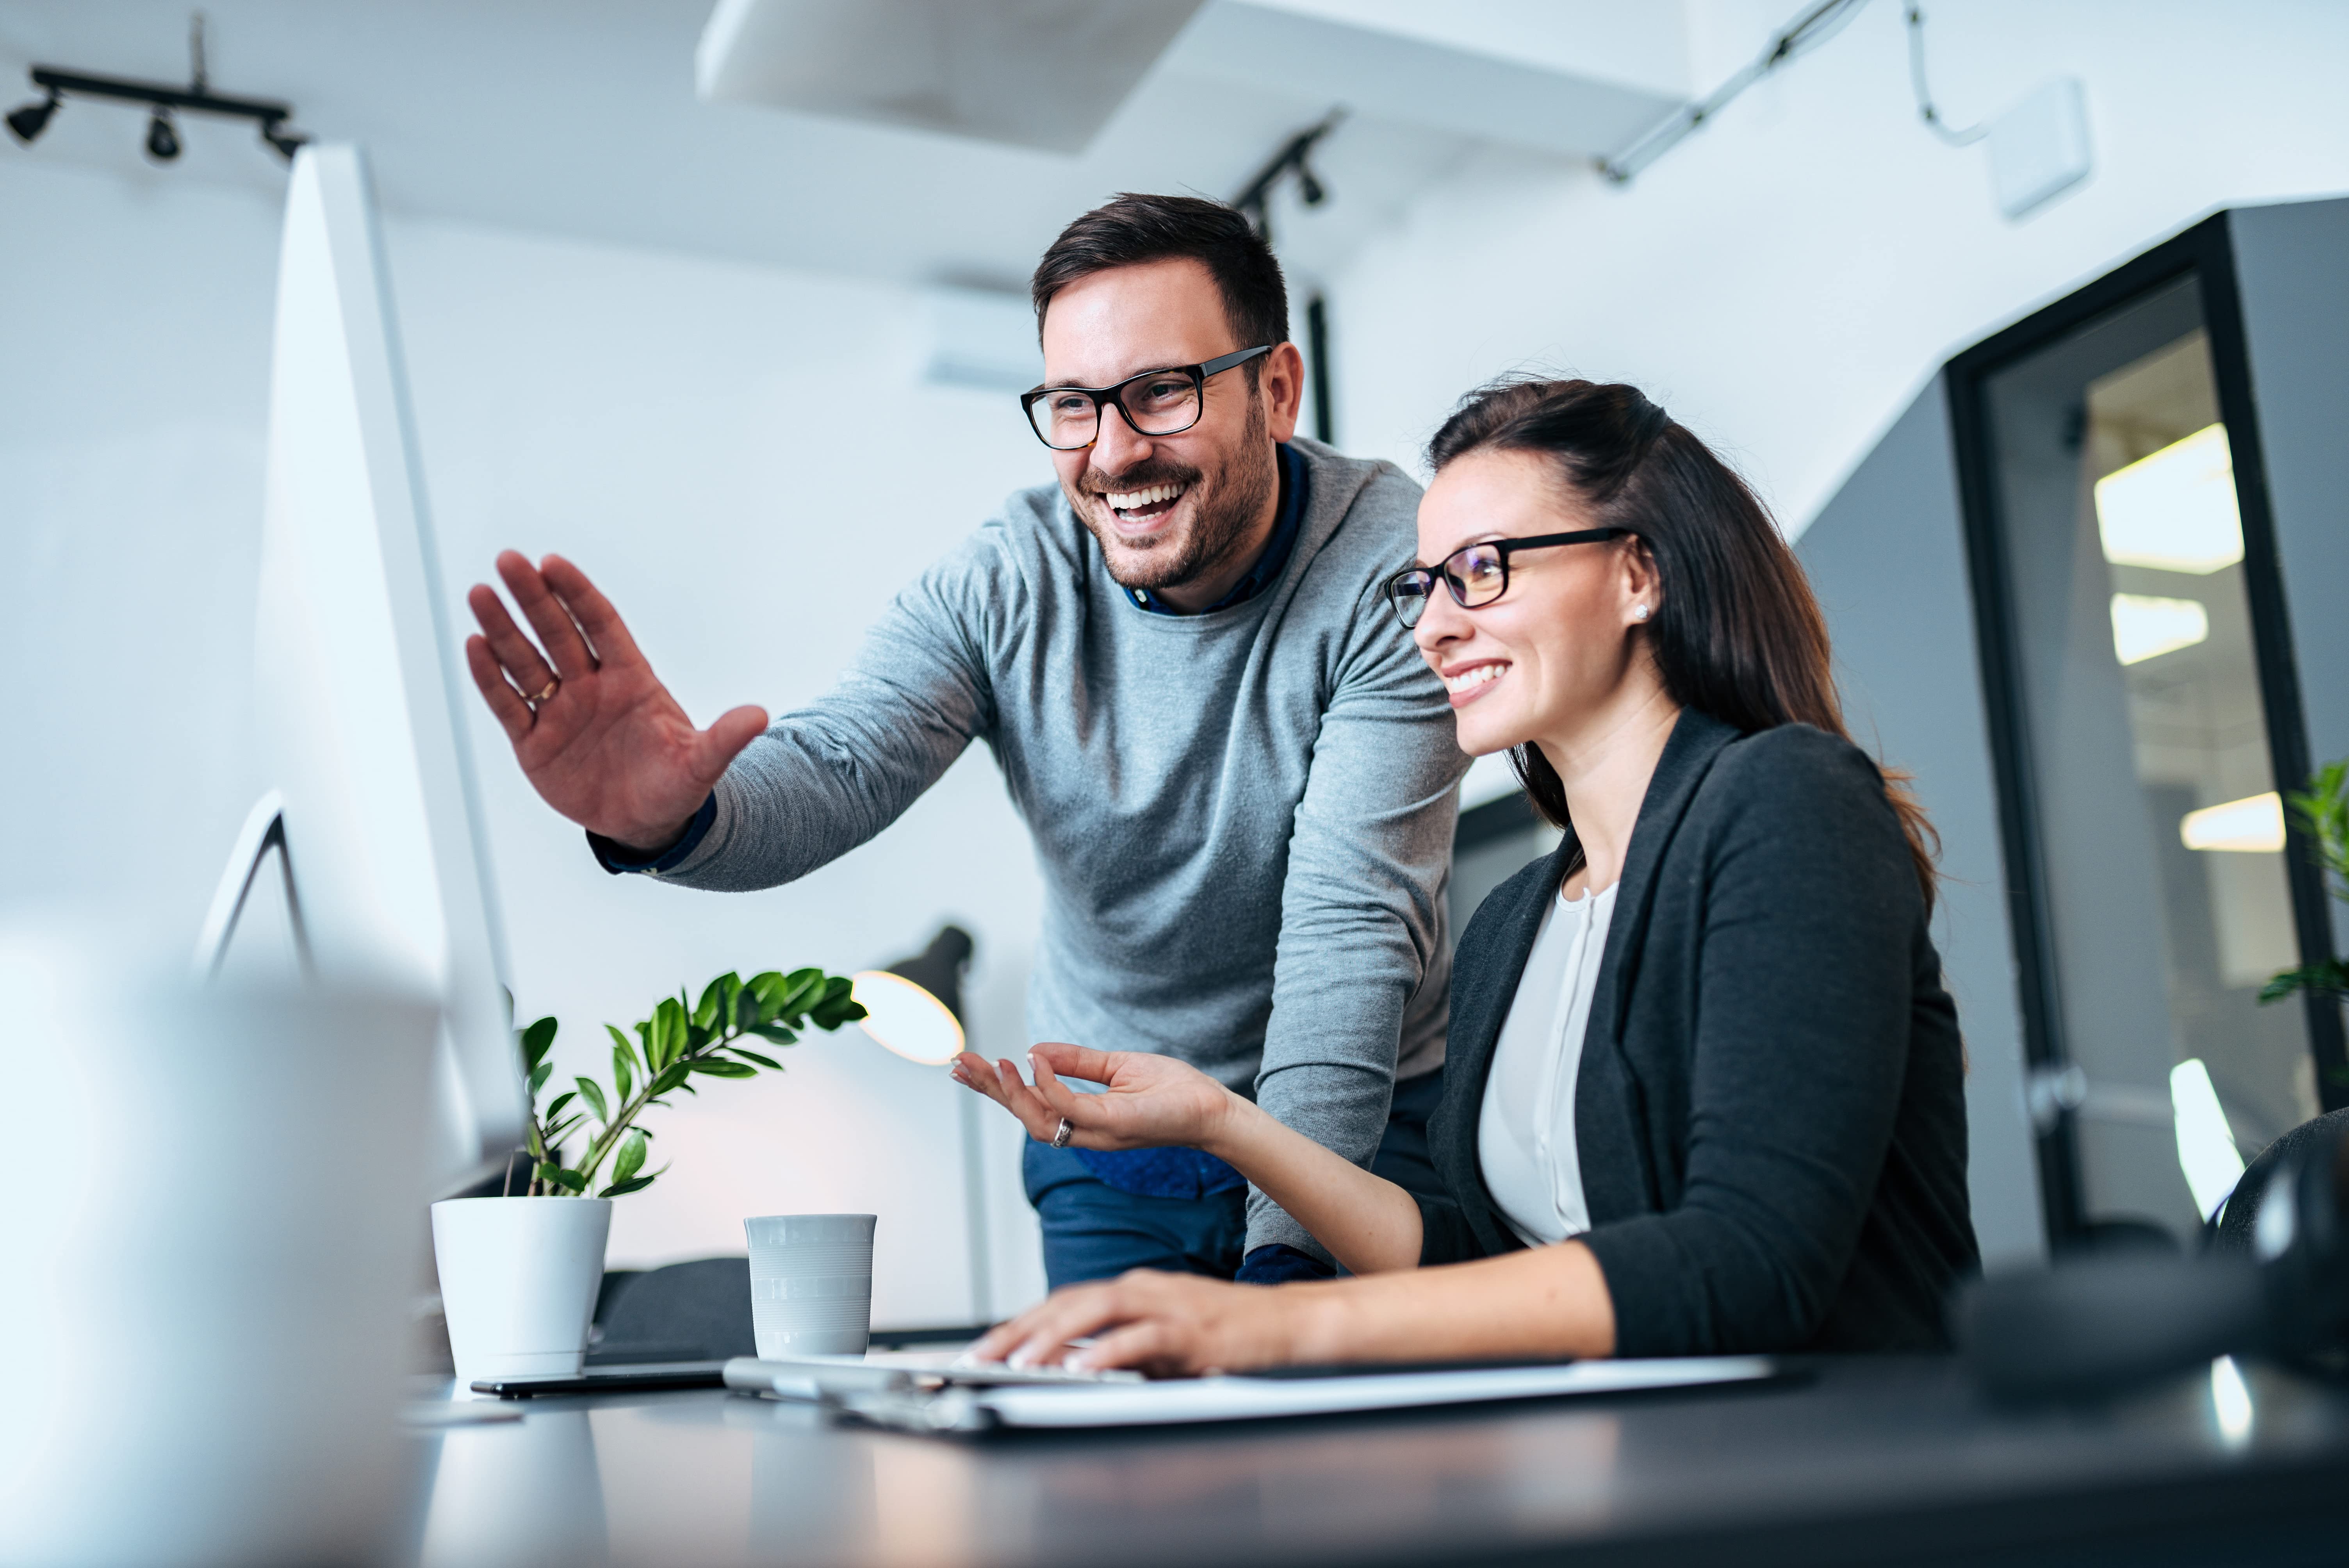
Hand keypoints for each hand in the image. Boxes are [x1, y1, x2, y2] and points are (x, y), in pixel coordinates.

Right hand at [465, 551, 767, 850]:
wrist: (647, 823)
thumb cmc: (675, 784)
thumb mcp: (701, 764)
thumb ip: (724, 739)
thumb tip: (762, 717)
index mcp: (630, 679)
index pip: (601, 624)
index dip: (577, 593)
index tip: (552, 561)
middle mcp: (590, 686)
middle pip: (557, 632)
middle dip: (532, 597)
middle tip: (507, 559)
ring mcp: (559, 712)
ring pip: (526, 662)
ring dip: (501, 629)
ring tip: (478, 593)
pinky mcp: (533, 742)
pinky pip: (508, 704)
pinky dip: (490, 677)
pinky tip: (473, 645)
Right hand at [949, 1042, 1240, 1152]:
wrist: (1211, 1107)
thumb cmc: (1171, 1088)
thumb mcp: (1117, 1066)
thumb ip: (1077, 1062)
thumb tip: (1036, 1050)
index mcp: (1081, 1117)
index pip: (1029, 1104)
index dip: (997, 1088)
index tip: (968, 1065)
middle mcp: (1083, 1131)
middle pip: (1024, 1116)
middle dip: (990, 1091)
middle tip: (959, 1065)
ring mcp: (1097, 1132)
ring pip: (1039, 1120)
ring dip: (1011, 1093)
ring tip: (991, 1065)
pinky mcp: (1114, 1125)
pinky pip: (1070, 1109)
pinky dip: (1048, 1086)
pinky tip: (1032, 1063)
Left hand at [968, 1270, 1319, 1376]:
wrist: (1286, 1325)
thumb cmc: (1224, 1334)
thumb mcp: (1160, 1340)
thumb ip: (1118, 1347)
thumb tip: (1069, 1366)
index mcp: (1134, 1289)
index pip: (1064, 1302)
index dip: (1021, 1324)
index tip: (985, 1349)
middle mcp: (1144, 1289)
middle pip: (1068, 1302)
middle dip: (1020, 1330)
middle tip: (981, 1355)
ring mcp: (1167, 1305)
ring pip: (1098, 1311)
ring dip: (1055, 1338)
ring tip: (1021, 1363)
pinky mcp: (1191, 1330)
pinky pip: (1141, 1339)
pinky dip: (1109, 1353)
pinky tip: (1084, 1371)